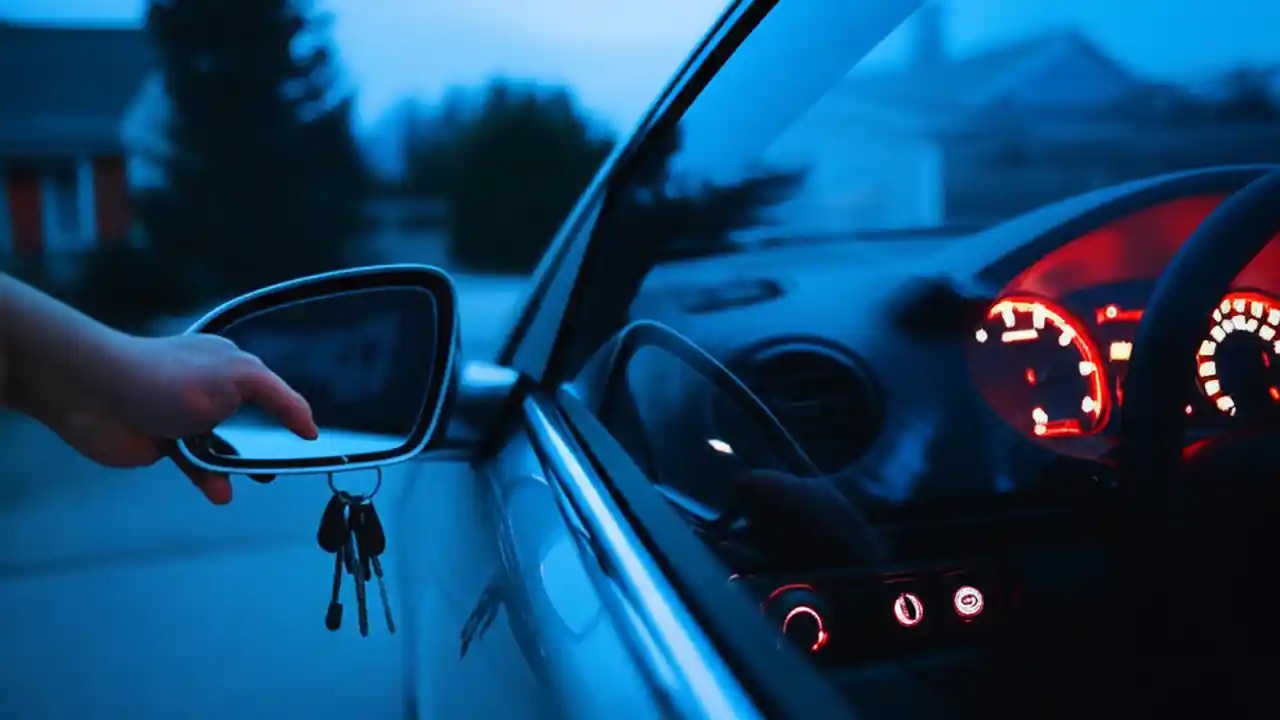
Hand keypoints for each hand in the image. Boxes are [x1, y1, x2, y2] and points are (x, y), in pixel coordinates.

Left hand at [46, 334, 316, 504]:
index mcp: (230, 364)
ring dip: (238, 467)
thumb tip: (311, 426)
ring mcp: (185, 417)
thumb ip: (283, 400)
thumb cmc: (168, 378)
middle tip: (282, 462)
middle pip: (249, 419)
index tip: (307, 437)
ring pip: (223, 447)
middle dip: (266, 442)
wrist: (96, 394)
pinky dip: (209, 480)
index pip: (271, 389)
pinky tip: (221, 493)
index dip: (290, 411)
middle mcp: (208, 388)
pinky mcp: (164, 443)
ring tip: (260, 480)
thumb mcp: (242, 377)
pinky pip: (195, 466)